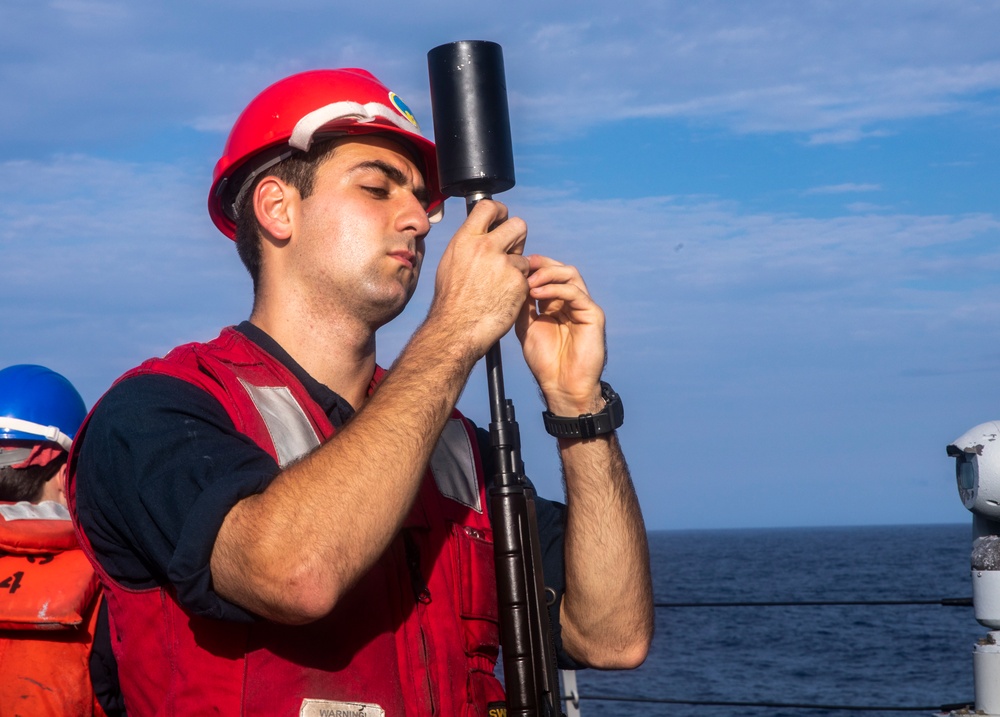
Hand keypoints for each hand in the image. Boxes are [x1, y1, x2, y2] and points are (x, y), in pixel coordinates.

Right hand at [429, 200, 529, 358]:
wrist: (457, 329)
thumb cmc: (452, 301)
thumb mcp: (452, 262)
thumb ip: (469, 245)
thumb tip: (482, 233)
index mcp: (466, 239)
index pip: (489, 207)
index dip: (500, 211)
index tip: (503, 218)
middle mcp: (485, 247)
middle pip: (518, 225)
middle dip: (518, 237)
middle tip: (512, 251)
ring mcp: (504, 264)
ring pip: (524, 257)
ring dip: (517, 269)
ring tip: (500, 286)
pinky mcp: (518, 282)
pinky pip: (526, 278)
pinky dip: (519, 288)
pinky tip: (504, 298)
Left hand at [515, 255, 606, 414]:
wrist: (561, 385)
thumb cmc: (545, 361)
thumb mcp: (526, 327)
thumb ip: (523, 305)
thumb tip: (514, 279)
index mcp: (557, 304)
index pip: (549, 275)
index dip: (534, 266)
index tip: (515, 264)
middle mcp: (572, 303)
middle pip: (562, 270)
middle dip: (542, 264)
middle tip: (523, 266)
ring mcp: (584, 307)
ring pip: (571, 275)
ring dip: (548, 273)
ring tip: (530, 281)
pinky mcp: (593, 315)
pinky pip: (576, 293)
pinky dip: (556, 288)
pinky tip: (537, 293)